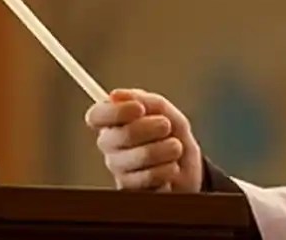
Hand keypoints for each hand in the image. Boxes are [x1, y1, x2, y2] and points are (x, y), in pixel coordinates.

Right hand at [85, 88, 203, 192]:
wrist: (189, 167)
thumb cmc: (172, 134)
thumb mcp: (164, 111)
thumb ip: (144, 101)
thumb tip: (115, 95)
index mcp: (113, 122)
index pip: (96, 116)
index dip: (115, 112)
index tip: (139, 108)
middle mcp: (110, 146)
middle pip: (118, 136)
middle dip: (149, 128)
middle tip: (166, 126)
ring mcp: (118, 169)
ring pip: (136, 158)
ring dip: (165, 150)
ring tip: (175, 148)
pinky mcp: (130, 190)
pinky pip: (147, 180)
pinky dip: (167, 171)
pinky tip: (170, 169)